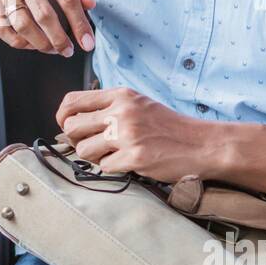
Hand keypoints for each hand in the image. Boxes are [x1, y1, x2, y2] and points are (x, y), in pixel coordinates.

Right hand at [0, 0, 95, 56]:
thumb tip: (90, 5)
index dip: (79, 24)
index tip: (88, 43)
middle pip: (43, 15)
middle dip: (59, 39)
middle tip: (68, 51)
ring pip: (22, 25)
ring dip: (40, 44)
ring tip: (51, 49)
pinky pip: (2, 28)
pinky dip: (18, 42)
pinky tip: (31, 43)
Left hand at [56, 87, 224, 181]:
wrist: (202, 144)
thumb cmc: (169, 127)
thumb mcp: (139, 105)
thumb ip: (110, 108)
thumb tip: (74, 121)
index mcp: (120, 96)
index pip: (72, 102)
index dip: (63, 118)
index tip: (68, 127)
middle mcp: (121, 112)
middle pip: (72, 127)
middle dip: (77, 140)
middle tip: (92, 145)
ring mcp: (127, 134)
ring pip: (84, 150)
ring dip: (95, 157)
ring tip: (114, 154)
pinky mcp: (134, 157)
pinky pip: (104, 167)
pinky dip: (113, 168)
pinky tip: (129, 163)